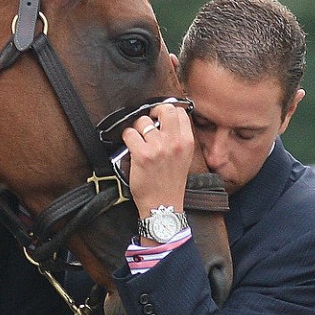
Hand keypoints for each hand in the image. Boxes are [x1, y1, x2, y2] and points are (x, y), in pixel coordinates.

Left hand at [121, 102, 193, 227]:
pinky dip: (127, 138)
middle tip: (148, 122)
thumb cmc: (171, 182)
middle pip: (164, 109)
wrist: (163, 204)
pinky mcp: (142, 154)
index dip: (166, 110)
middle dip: (153, 112)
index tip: (159, 117)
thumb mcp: (184, 158)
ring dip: (137, 128)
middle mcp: (174, 142)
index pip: (179, 112)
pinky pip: (129, 133)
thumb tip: (166, 120)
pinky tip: (130, 146)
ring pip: (143, 121)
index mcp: (187, 142)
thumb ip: (179, 138)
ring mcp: (158, 148)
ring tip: (138, 140)